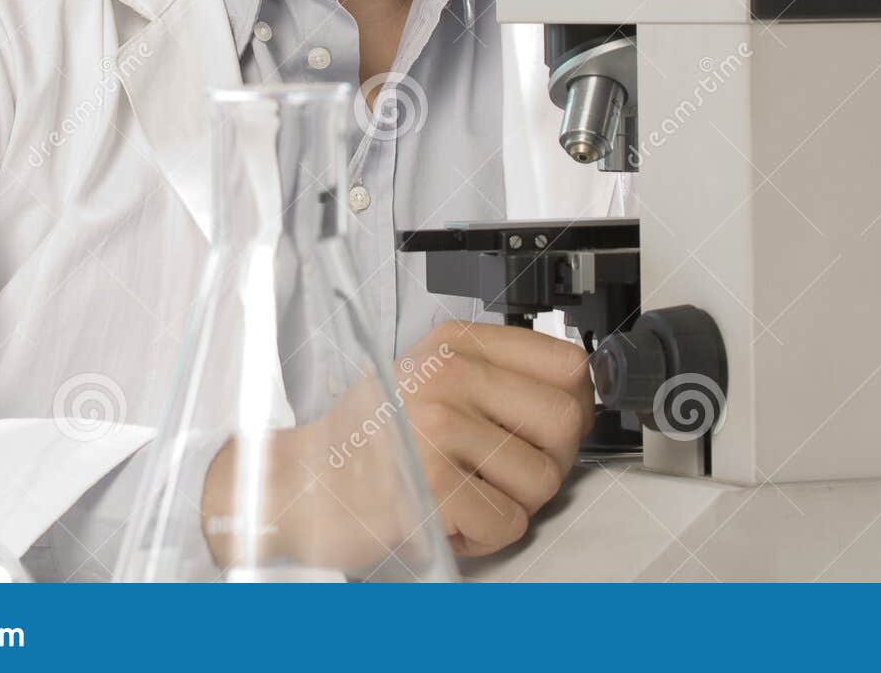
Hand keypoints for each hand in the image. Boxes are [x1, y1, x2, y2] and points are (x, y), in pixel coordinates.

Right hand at [202, 320, 592, 569]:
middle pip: (565, 422)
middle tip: (506, 472)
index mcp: (454, 343)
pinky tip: (449, 517)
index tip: (550, 427)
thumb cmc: (371, 437)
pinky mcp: (430, 488)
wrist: (300, 486)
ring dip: (512, 504)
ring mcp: (437, 430)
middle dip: (548, 461)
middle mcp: (447, 376)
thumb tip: (580, 394)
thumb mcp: (431, 376)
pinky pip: (506, 524)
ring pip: (542, 480)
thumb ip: (497, 376)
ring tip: (467, 493)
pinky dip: (484, 536)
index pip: (566, 364)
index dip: (573, 405)